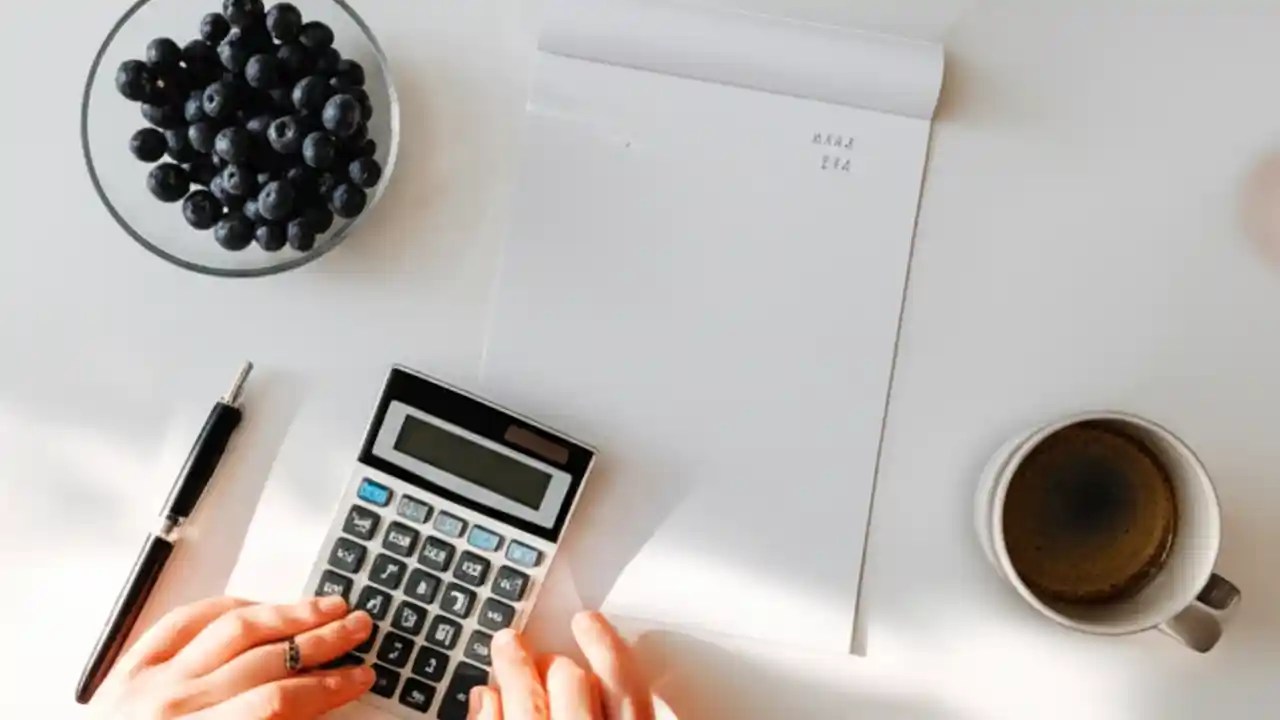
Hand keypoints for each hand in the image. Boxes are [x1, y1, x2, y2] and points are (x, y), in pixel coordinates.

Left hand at [93, 595, 374, 719]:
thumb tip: (318, 709)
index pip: (281, 702)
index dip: (329, 686)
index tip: (359, 675)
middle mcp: (174, 706)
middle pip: (266, 658)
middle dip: (322, 641)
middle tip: (357, 628)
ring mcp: (149, 681)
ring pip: (235, 628)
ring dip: (288, 613)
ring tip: (324, 606)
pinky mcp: (130, 666)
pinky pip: (186, 619)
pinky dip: (228, 607)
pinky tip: (259, 606)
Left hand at [471, 611, 672, 719]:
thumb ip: (638, 712)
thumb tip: (651, 693)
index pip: (624, 688)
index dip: (605, 647)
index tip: (587, 622)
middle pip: (573, 684)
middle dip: (558, 662)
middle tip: (550, 652)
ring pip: (526, 698)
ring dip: (513, 665)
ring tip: (506, 644)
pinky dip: (487, 707)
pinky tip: (485, 695)